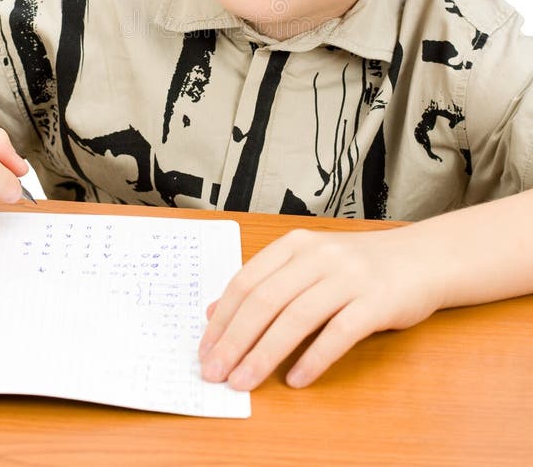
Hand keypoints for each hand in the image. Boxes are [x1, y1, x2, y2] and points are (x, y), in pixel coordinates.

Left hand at [198, 225, 443, 389]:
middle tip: (216, 373)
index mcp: (297, 245)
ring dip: (265, 354)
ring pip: (296, 317)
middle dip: (235, 340)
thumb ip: (265, 283)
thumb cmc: (359, 267)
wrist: (422, 258)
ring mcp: (349, 277)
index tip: (204, 350)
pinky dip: (314, 358)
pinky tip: (297, 380)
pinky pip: (339, 333)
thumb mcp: (308, 264)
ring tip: (244, 381)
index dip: (222, 318)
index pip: (247, 281)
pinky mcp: (377, 301)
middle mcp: (319, 256)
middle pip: (266, 300)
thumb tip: (213, 313)